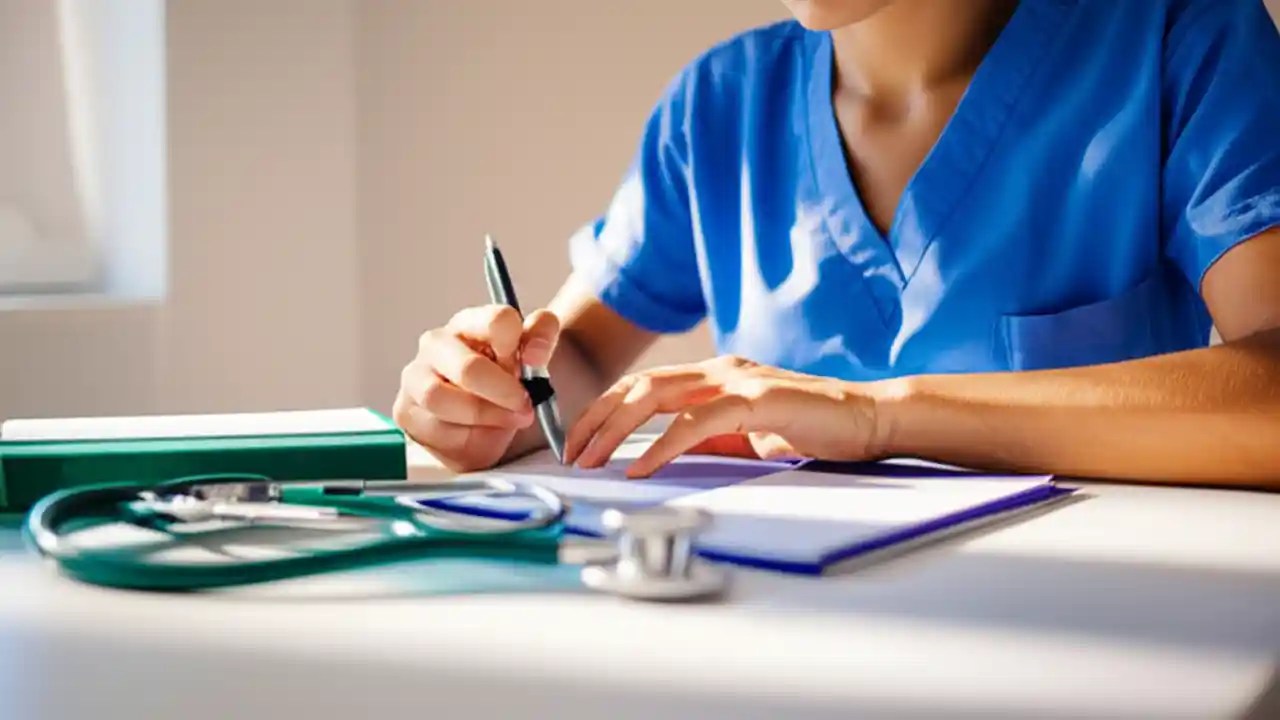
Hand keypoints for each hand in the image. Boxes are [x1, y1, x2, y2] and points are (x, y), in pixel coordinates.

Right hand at [393, 305, 558, 471]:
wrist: (486, 418)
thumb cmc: (506, 379)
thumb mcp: (534, 354)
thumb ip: (542, 337)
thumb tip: (534, 354)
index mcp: (471, 323)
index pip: (496, 320)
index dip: (519, 344)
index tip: (534, 364)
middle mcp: (437, 344)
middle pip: (468, 368)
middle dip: (502, 393)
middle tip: (525, 407)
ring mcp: (415, 377)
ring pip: (442, 399)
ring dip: (483, 417)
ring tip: (506, 421)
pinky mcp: (406, 411)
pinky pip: (435, 430)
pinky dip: (465, 438)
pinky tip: (479, 433)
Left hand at [563, 355, 883, 477]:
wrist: (869, 419)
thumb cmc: (812, 427)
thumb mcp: (749, 435)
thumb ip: (711, 438)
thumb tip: (667, 453)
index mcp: (714, 377)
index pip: (644, 386)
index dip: (605, 409)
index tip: (579, 439)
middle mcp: (719, 371)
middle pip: (639, 386)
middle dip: (597, 418)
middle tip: (571, 451)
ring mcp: (738, 381)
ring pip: (658, 396)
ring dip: (617, 429)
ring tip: (593, 458)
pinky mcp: (759, 400)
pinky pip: (698, 423)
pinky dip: (663, 445)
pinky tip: (641, 466)